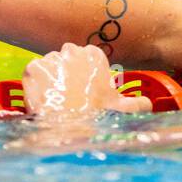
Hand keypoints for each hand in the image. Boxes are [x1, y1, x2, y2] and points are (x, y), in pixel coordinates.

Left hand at [22, 43, 151, 115]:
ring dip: (51, 77)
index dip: (85, 72)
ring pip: (49, 64)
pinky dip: (36, 84)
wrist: (68, 130)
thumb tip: (148, 105)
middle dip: (67, 70)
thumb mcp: (124, 110)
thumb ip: (139, 104)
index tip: (85, 87)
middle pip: (66, 57)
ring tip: (55, 98)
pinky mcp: (32, 69)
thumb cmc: (98, 118)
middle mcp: (71, 51)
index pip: (87, 55)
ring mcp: (50, 59)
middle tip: (68, 93)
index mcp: (94, 55)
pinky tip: (43, 98)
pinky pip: (33, 73)